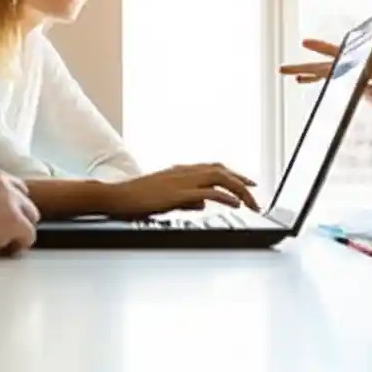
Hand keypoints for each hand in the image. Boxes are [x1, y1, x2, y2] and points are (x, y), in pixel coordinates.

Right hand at [0, 161, 39, 257]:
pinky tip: (9, 251)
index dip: (0, 199)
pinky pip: (28, 235)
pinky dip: (20, 244)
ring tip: (8, 240)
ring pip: (30, 214)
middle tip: (4, 227)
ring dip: (20, 226)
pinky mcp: (14, 221)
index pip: (3, 181)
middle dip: (15, 210)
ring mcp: (10, 199)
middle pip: (21, 195)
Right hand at [105, 163, 259, 217]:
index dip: (232, 173)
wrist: (116, 197)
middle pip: (220, 170)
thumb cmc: (135, 198)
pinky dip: (225, 196)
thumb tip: (203, 204)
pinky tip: (235, 204)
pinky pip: (209, 192)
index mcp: (180, 171)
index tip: (245, 183)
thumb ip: (185, 199)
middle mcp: (184, 172)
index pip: (213, 168)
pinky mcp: (178, 193)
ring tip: (251, 202)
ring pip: (219, 178)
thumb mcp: (165, 198)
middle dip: (241, 181)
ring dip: (239, 189)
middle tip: (255, 193)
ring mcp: (182, 181)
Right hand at [279, 38, 371, 115]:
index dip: (324, 47)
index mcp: (367, 56)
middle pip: (329, 57)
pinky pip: (325, 77)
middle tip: (293, 47)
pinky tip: (299, 80)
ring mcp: (348, 68)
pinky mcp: (345, 77)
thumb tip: (369, 91)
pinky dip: (312, 78)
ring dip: (304, 69)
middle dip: (311, 54)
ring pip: (322, 67)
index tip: (305, 43)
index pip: (344, 52)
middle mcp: (355, 59)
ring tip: (284, 70)